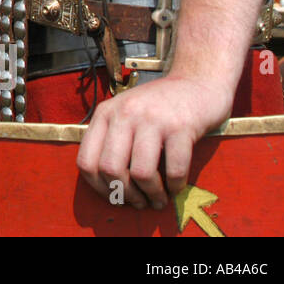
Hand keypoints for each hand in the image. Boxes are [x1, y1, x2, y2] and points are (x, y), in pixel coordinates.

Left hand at [76, 74, 232, 209]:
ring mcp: (153, 119)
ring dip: (151, 194)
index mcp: (105, 113)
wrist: (197, 80)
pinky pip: (174, 169)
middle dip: (124, 194)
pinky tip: (176, 187)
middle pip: (110, 169)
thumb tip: (105, 184)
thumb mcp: (125, 113)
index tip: (113, 197)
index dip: (98, 187)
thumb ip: (111, 138)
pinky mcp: (181, 127)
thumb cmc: (159, 105)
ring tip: (158, 200)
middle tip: (138, 202)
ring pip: (140, 173)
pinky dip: (175, 186)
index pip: (86, 160)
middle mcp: (125, 114)